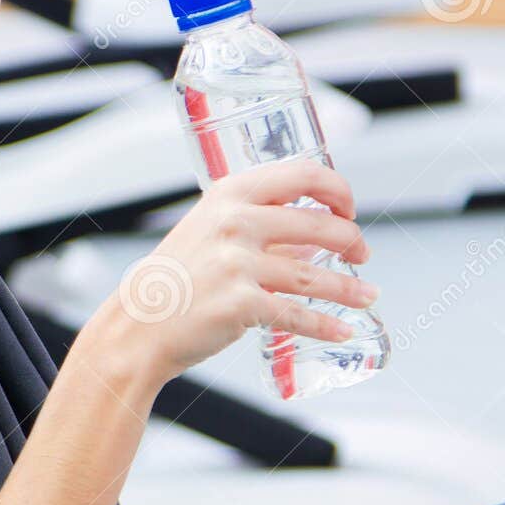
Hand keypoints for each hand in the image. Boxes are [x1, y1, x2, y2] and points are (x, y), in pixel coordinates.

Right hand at [109, 158, 374, 386]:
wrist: (137, 325)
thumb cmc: (173, 281)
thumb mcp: (207, 232)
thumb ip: (253, 224)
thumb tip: (310, 233)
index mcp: (229, 194)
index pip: (302, 175)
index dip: (337, 190)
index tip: (349, 208)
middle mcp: (236, 223)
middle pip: (319, 225)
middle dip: (351, 241)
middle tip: (361, 254)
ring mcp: (238, 264)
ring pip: (313, 274)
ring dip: (349, 288)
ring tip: (368, 296)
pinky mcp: (242, 304)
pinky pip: (296, 314)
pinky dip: (325, 325)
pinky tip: (342, 329)